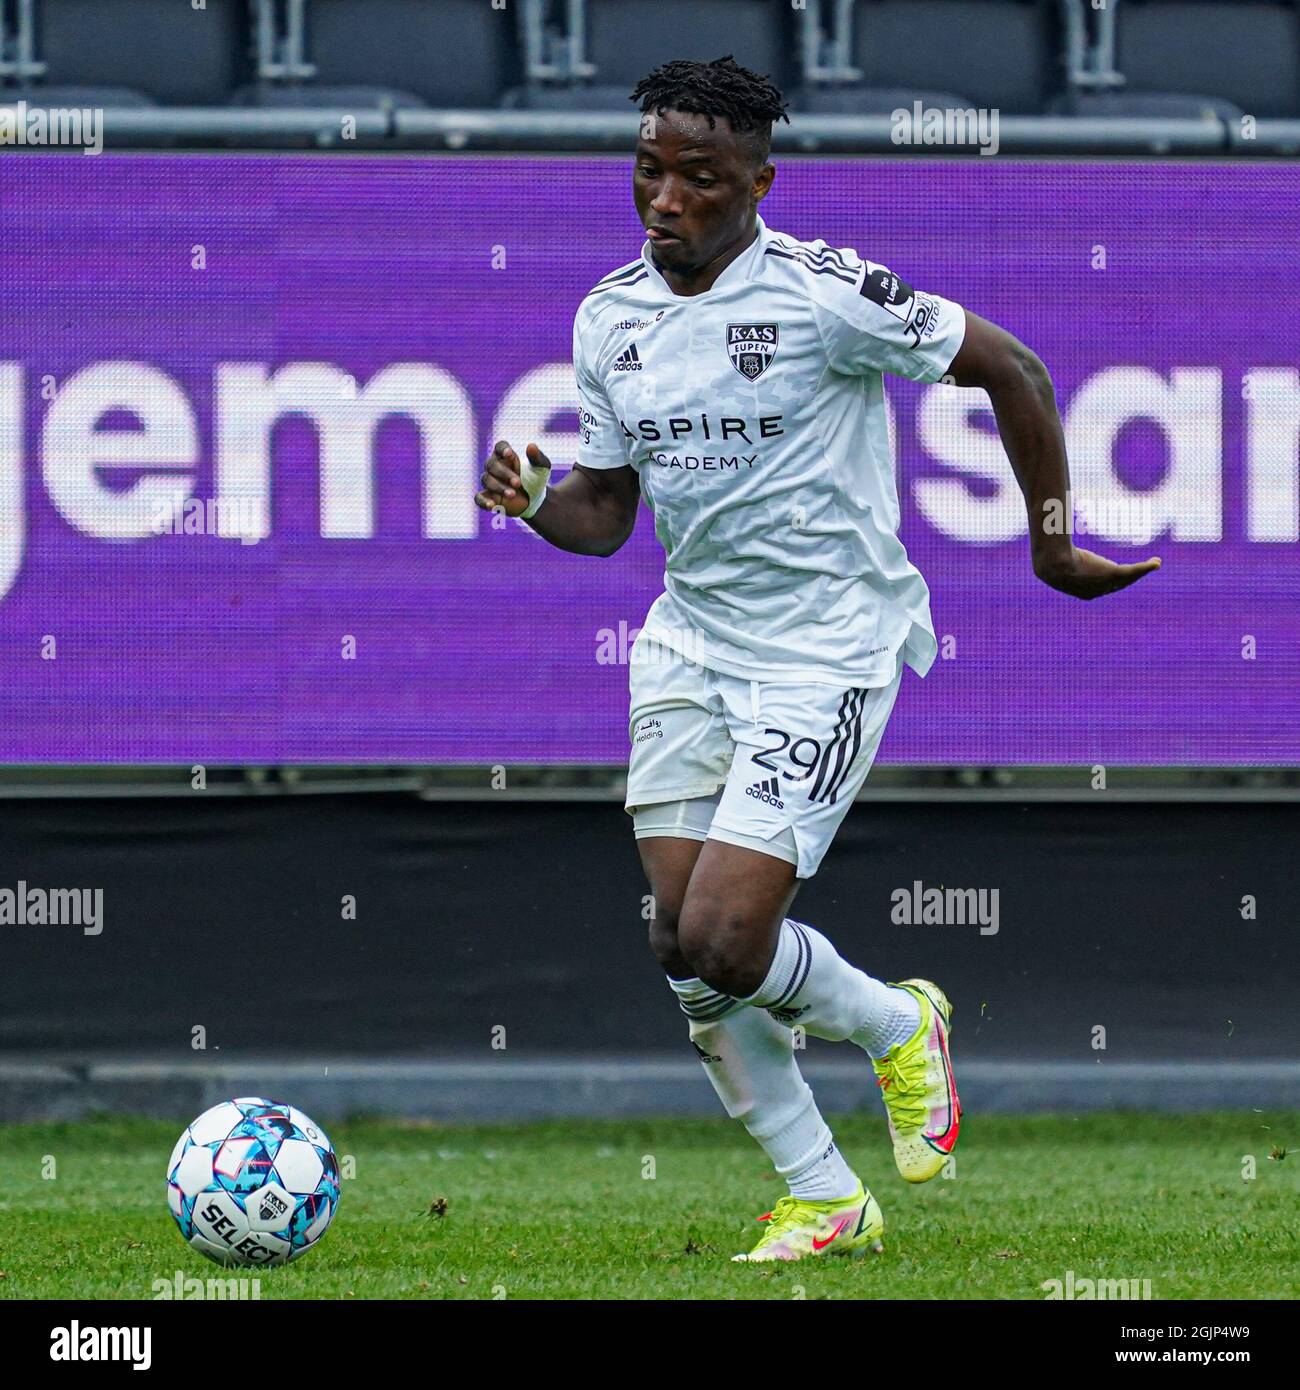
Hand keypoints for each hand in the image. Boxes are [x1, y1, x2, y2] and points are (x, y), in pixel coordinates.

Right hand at [474, 440, 550, 517]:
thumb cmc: (536, 478)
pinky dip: (483, 501)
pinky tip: (492, 506)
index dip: (502, 450)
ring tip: (513, 494)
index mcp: (506, 455)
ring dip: (499, 487)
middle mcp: (495, 466)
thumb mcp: (541, 467)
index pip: (499, 447)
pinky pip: (478, 498)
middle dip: (504, 474)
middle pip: (492, 465)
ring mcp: (490, 481)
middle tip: (518, 483)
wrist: (534, 499)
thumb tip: (531, 446)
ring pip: (486, 480)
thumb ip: (536, 457)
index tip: (510, 454)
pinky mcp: (488, 497)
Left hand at [1033, 545, 1160, 598]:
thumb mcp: (1055, 555)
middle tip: (1147, 566)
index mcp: (1082, 591)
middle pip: (1118, 583)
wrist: (1054, 562)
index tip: (1121, 570)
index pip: (1102, 585)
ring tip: (1155, 563)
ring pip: (1128, 578)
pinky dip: (1146, 567)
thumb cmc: (1050, 555)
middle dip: (1134, 575)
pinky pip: (1133, 572)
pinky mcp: (1113, 574)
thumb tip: (1046, 530)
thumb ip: (1057, 546)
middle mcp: (1095, 592)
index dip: (1113, 578)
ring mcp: (1105, 585)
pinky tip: (1156, 562)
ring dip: (1143, 570)